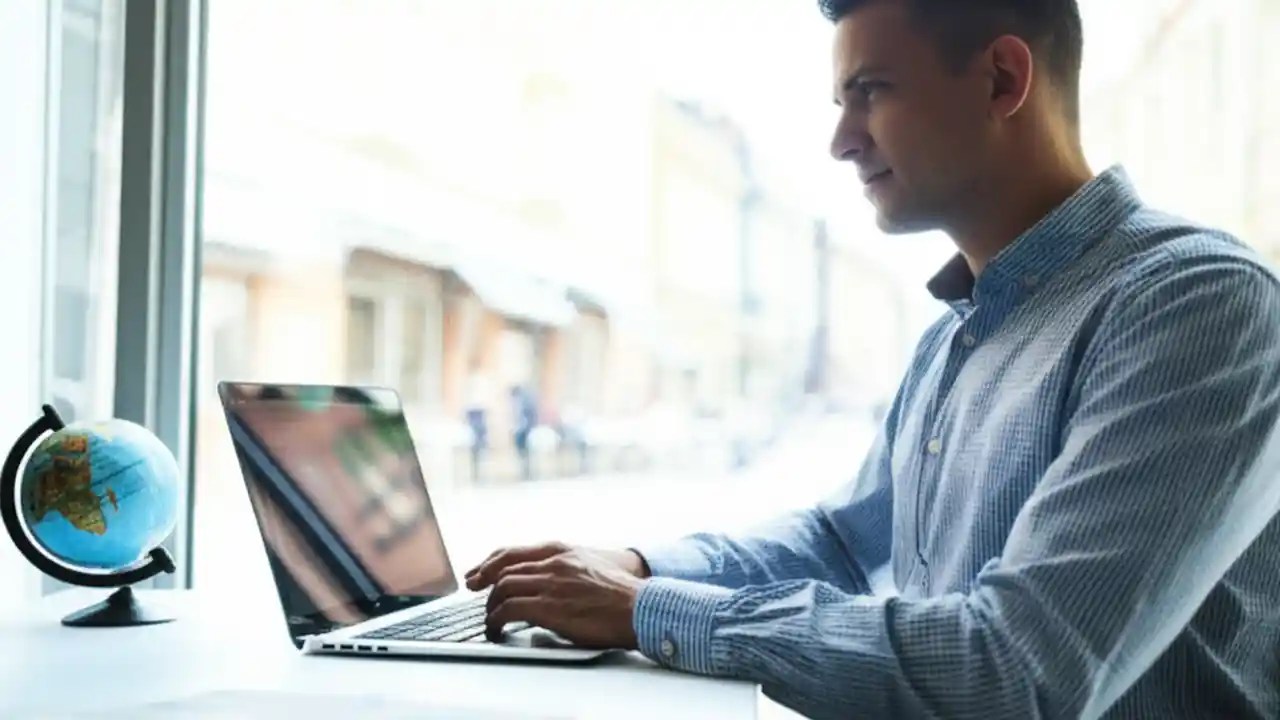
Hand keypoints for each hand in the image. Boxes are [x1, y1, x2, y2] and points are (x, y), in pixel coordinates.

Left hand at [464, 542, 649, 648]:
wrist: (638, 607)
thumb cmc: (619, 593)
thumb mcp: (589, 565)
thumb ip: (563, 568)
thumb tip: (543, 582)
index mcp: (560, 550)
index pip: (512, 551)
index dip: (489, 563)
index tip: (478, 572)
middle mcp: (552, 563)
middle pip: (503, 569)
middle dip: (483, 581)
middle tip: (473, 591)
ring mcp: (550, 584)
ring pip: (503, 588)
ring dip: (491, 605)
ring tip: (490, 618)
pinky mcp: (549, 607)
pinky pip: (510, 610)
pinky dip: (497, 620)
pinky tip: (497, 628)